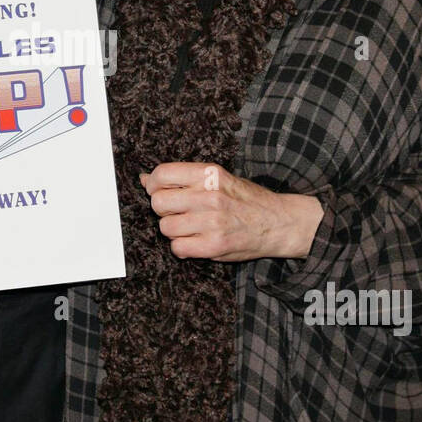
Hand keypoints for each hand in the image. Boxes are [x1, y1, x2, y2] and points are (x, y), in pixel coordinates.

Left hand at [139, 163, 323, 262]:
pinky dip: (182, 248)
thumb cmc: (244, 199)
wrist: (278, 222)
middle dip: (163, 209)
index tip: (159, 191)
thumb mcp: (217, 179)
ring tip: (191, 228)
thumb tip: (143, 178)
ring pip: (165, 227)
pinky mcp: (214, 245)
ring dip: (174, 230)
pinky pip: (177, 248)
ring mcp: (212, 221)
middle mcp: (210, 195)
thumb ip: (183, 178)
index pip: (162, 175)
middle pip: (158, 203)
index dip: (154, 185)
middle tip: (178, 212)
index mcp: (209, 173)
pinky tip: (195, 242)